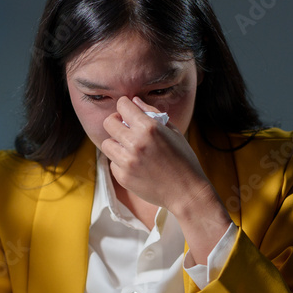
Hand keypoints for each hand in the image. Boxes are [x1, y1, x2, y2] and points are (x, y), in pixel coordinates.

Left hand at [101, 97, 231, 261]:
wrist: (186, 192)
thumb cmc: (184, 160)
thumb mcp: (173, 131)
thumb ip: (152, 114)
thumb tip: (135, 101)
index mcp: (149, 128)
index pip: (123, 106)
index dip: (124, 104)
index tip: (127, 109)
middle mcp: (135, 143)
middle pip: (109, 123)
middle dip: (116, 121)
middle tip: (124, 127)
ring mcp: (127, 161)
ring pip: (106, 143)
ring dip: (115, 142)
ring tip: (128, 146)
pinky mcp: (122, 177)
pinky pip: (112, 162)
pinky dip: (120, 161)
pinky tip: (134, 163)